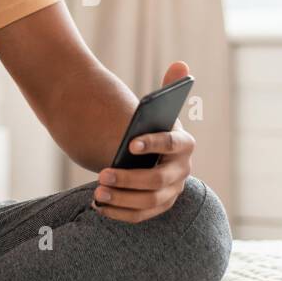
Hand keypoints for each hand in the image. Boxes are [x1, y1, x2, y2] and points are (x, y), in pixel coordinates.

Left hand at [92, 61, 195, 223]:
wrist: (147, 156)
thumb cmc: (150, 130)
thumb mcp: (159, 110)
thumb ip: (169, 87)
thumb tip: (180, 64)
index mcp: (184, 144)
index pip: (173, 144)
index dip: (154, 144)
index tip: (129, 143)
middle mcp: (182, 172)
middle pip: (158, 179)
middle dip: (130, 178)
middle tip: (102, 172)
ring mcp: (171, 193)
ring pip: (148, 202)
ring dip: (122, 199)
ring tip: (98, 191)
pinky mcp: (156, 208)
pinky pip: (138, 216)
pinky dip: (118, 213)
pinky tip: (98, 205)